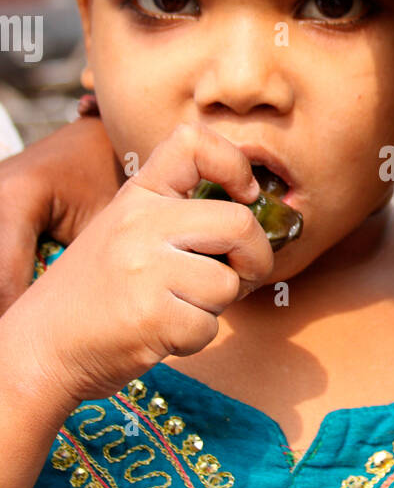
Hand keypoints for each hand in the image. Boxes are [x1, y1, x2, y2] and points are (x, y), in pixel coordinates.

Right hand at [4, 123, 273, 406]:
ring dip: (215, 306)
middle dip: (257, 257)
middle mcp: (140, 223)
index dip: (236, 165)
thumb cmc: (99, 290)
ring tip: (175, 307)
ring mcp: (144, 268)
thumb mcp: (126, 231)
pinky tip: (161, 333)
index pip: (194, 143)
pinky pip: (208, 327)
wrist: (43, 344)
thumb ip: (178, 215)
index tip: (246, 198)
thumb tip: (257, 213)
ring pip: (227, 284)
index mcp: (138, 195)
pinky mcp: (151, 316)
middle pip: (239, 224)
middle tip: (243, 274)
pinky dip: (194, 338)